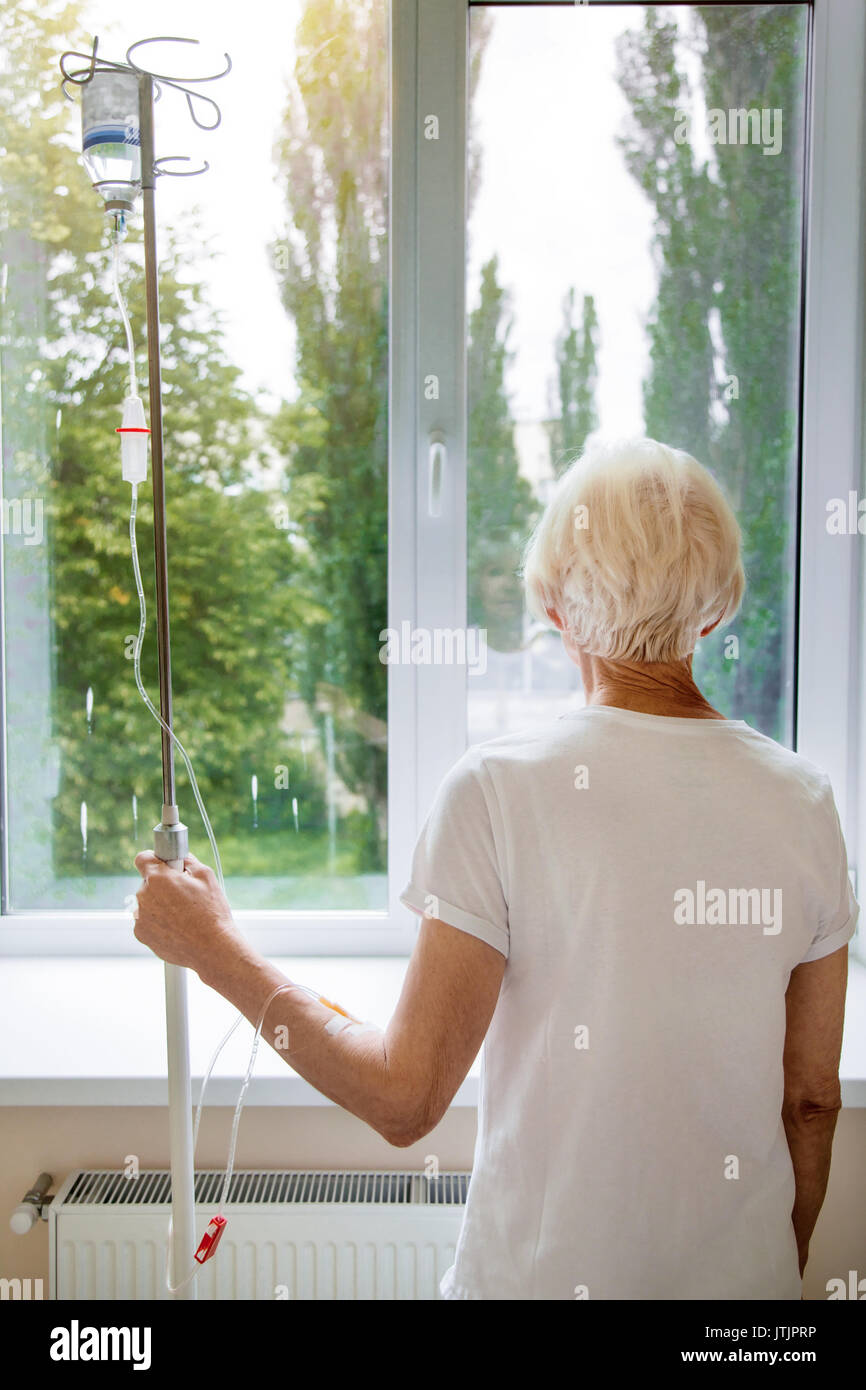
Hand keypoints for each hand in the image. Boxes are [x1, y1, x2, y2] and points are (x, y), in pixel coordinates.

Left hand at [133, 850, 235, 972]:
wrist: (212, 948)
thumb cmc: (211, 913)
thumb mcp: (206, 876)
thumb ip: (187, 860)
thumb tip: (180, 857)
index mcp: (158, 878)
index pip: (142, 858)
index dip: (154, 859)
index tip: (163, 865)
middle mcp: (143, 896)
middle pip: (148, 882)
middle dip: (163, 885)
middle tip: (184, 895)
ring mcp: (140, 917)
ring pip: (148, 902)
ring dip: (160, 904)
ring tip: (183, 915)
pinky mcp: (142, 934)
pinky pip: (147, 921)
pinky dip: (158, 922)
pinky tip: (177, 927)